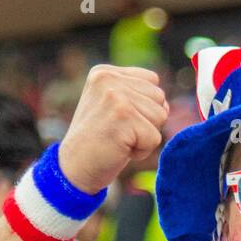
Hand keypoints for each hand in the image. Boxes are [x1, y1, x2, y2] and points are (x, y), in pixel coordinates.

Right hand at [58, 65, 168, 193]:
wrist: (74, 168)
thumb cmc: (98, 141)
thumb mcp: (112, 106)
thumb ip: (135, 94)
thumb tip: (166, 103)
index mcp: (104, 72)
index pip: (152, 81)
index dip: (145, 106)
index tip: (119, 119)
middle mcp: (108, 78)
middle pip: (159, 98)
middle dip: (147, 121)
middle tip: (118, 132)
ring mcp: (115, 96)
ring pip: (161, 116)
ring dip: (145, 136)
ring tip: (119, 139)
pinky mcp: (124, 116)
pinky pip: (155, 137)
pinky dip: (142, 151)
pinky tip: (120, 149)